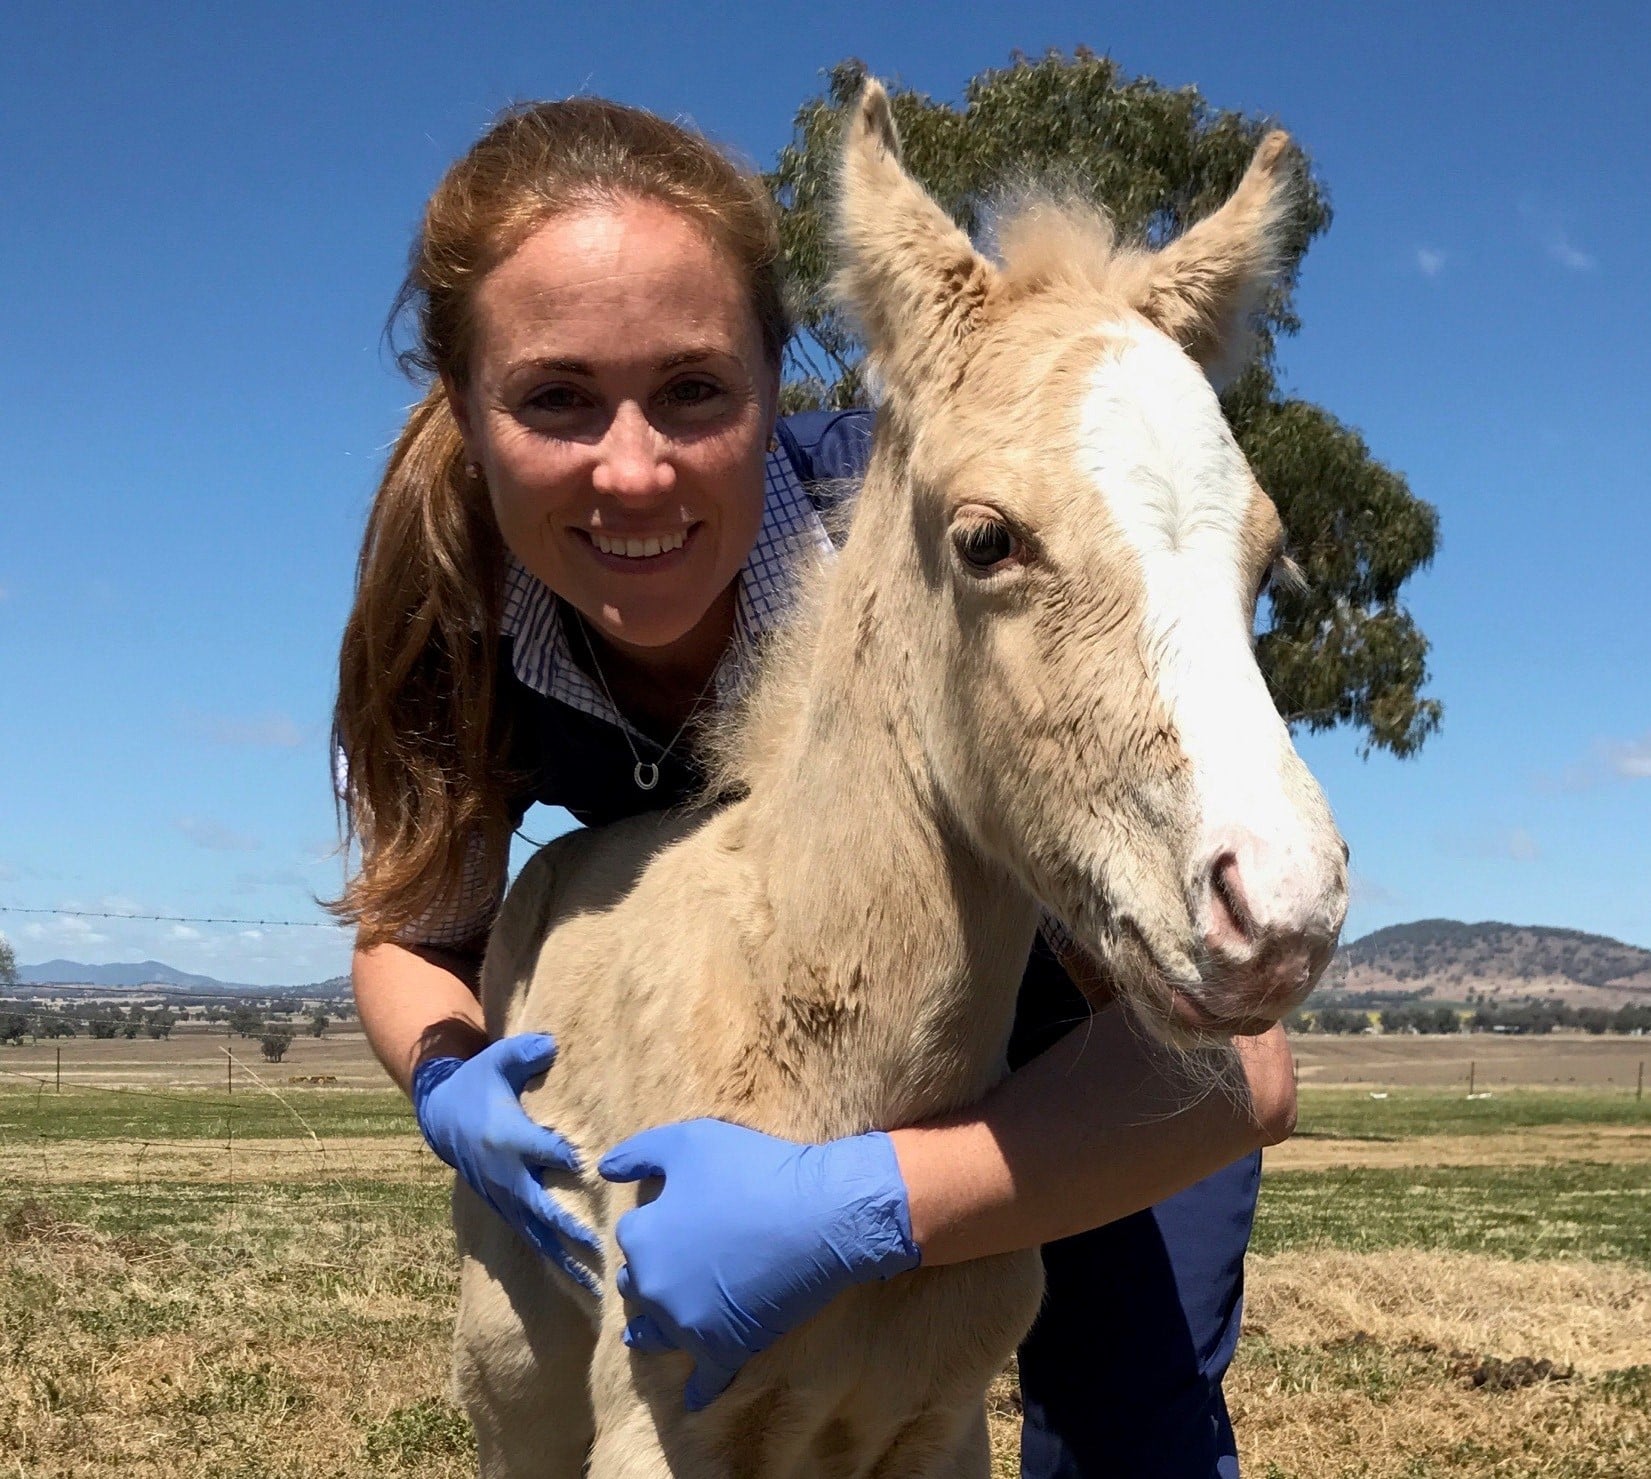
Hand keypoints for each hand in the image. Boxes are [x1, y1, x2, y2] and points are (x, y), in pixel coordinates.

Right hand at [412, 1033, 600, 1292]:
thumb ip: (525, 1053)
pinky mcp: (506, 1205)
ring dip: (565, 1256)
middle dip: (569, 1225)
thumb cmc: (479, 1082)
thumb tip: (552, 1043)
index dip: (565, 1157)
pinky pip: (532, 1235)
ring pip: (537, 1231)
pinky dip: (554, 1256)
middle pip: (541, 1203)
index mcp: (505, 1136)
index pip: (542, 1150)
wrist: (442, 1116)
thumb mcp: (497, 1060)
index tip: (592, 1168)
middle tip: (599, 1244)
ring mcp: (504, 1194)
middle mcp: (505, 1172)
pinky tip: (579, 1278)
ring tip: (595, 1283)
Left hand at [598, 1118, 919, 1411]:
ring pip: (656, 1335)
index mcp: (642, 1237)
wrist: (819, 1213)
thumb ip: (639, 1153)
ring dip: (652, 1333)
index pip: (632, 1236)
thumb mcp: (689, 1141)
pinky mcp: (724, 1350)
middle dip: (649, 1277)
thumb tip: (604, 1170)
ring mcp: (687, 1324)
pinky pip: (704, 1381)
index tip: (674, 1221)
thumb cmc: (754, 1169)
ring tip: (644, 1338)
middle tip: (669, 1270)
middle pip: (638, 1285)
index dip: (654, 1225)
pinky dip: (700, 1389)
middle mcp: (653, 1287)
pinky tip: (695, 1400)